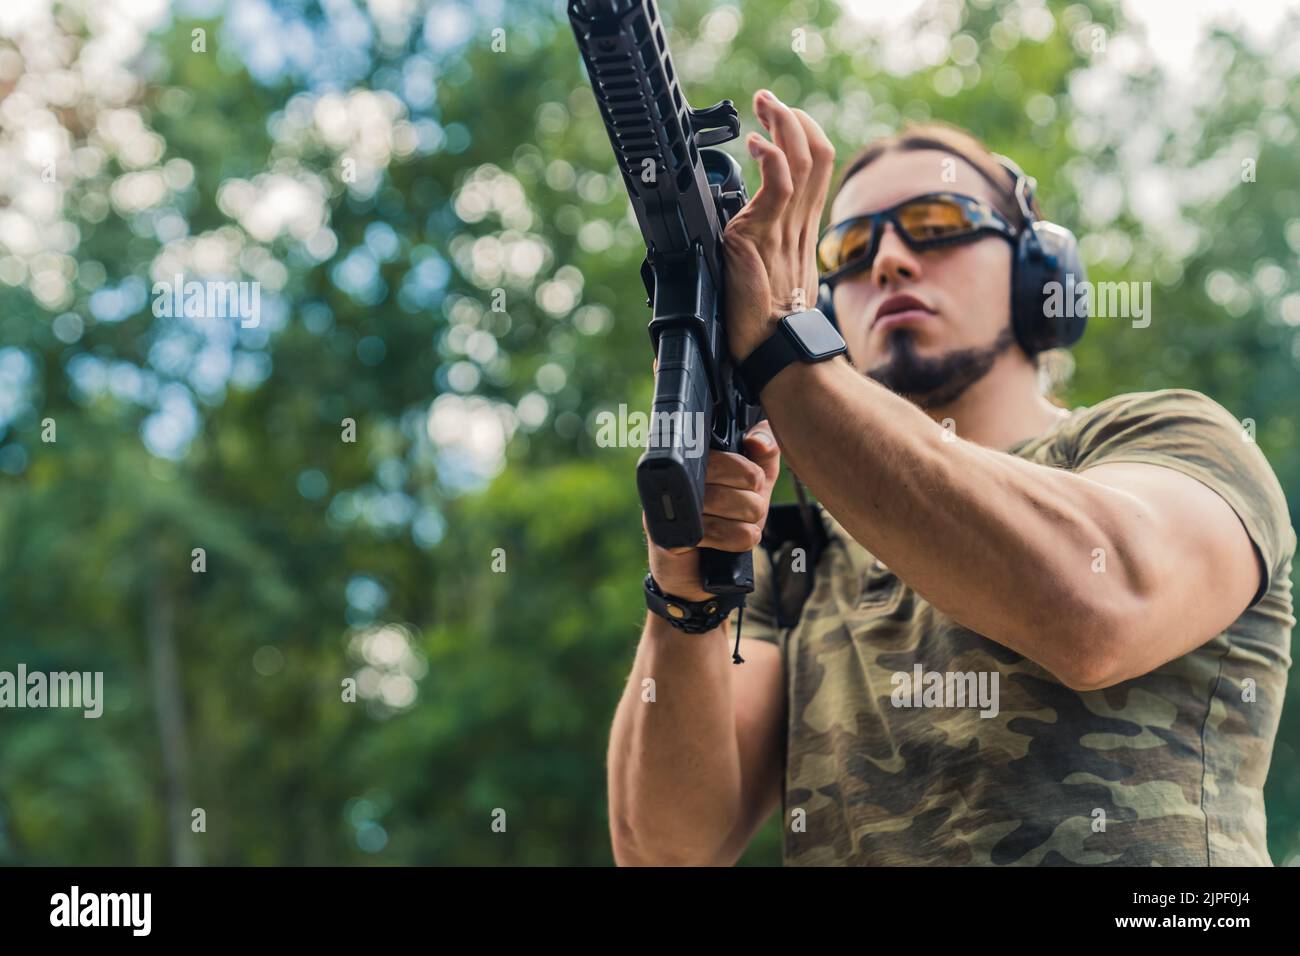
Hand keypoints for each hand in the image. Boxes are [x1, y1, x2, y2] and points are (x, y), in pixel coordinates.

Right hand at [645, 421, 780, 601]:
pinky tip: (737, 541)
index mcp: (694, 457)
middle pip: (726, 473)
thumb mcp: (753, 487)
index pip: (725, 447)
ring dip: (747, 522)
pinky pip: (712, 530)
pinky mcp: (667, 535)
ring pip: (723, 500)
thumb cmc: (726, 522)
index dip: (749, 471)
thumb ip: (764, 456)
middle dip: (753, 500)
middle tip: (750, 512)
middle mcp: (675, 475)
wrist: (699, 574)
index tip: (754, 485)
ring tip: (745, 527)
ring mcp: (668, 504)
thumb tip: (759, 441)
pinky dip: (734, 538)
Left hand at [720, 89, 835, 362]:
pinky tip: (754, 142)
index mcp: (803, 231)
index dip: (803, 136)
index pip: (817, 168)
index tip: (780, 120)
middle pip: (815, 154)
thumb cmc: (767, 328)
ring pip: (801, 159)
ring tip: (763, 104)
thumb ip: (762, 252)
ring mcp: (785, 228)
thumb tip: (740, 240)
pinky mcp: (764, 235)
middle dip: (790, 118)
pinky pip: (779, 185)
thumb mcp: (768, 280)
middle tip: (767, 99)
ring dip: (781, 123)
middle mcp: (800, 224)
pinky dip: (771, 156)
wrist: (774, 353)